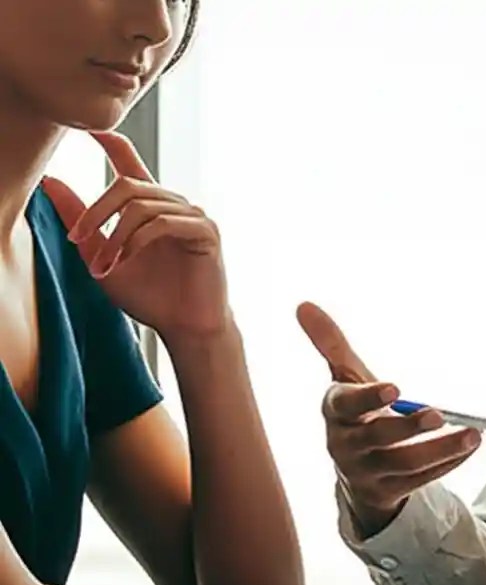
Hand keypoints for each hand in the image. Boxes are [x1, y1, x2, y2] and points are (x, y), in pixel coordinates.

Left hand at [41, 131, 228, 339]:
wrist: (185, 328)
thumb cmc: (150, 297)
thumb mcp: (101, 257)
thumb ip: (80, 221)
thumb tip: (51, 181)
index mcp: (151, 208)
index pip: (131, 164)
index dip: (112, 142)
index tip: (90, 128)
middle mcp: (174, 205)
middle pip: (127, 185)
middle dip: (95, 211)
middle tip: (77, 239)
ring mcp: (193, 216)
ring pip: (142, 205)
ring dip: (114, 235)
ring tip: (104, 265)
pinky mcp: (206, 233)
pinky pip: (163, 223)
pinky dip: (137, 241)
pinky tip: (126, 260)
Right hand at [296, 302, 480, 534]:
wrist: (354, 468)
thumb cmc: (355, 412)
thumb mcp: (345, 379)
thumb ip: (330, 344)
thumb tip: (304, 305)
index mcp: (335, 411)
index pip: (346, 404)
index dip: (368, 398)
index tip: (395, 387)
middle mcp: (346, 444)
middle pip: (377, 437)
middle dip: (408, 427)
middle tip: (438, 414)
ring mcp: (367, 472)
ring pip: (404, 464)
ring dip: (440, 450)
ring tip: (471, 434)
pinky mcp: (389, 490)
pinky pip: (420, 481)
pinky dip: (448, 464)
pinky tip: (469, 447)